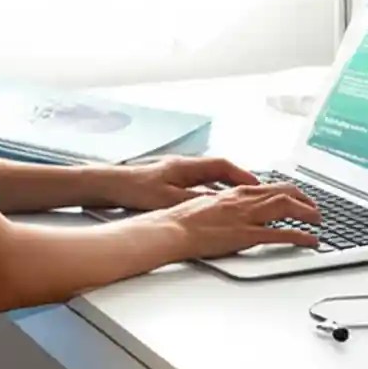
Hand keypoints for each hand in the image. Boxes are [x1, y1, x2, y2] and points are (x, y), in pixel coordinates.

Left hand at [106, 155, 263, 210]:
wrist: (110, 185)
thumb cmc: (135, 189)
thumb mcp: (168, 198)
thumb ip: (196, 200)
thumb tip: (219, 202)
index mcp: (185, 166)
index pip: (222, 166)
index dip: (242, 175)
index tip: (257, 184)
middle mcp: (183, 166)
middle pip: (218, 169)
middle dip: (238, 180)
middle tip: (256, 190)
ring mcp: (175, 172)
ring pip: (208, 176)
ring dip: (224, 185)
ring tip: (239, 197)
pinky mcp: (167, 181)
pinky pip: (197, 183)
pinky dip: (209, 191)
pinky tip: (211, 202)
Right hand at [160, 183, 322, 257]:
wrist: (172, 229)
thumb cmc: (183, 219)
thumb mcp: (207, 204)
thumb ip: (224, 204)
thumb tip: (232, 207)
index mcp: (235, 192)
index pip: (270, 187)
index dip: (290, 192)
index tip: (299, 197)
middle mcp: (244, 200)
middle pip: (284, 193)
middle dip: (304, 200)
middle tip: (315, 209)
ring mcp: (246, 217)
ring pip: (287, 207)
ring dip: (307, 213)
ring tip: (319, 221)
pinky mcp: (246, 235)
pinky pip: (281, 234)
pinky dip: (300, 236)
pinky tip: (311, 240)